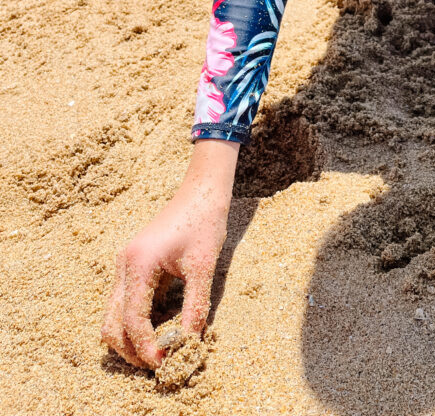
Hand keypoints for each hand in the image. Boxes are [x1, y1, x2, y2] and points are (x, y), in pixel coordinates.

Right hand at [101, 140, 238, 368]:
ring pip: (115, 315)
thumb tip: (190, 345)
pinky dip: (139, 321)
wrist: (202, 190)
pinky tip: (164, 325)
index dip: (146, 347)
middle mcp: (124, 266)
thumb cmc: (204, 222)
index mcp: (138, 264)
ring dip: (133, 337)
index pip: (133, 320)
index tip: (165, 362)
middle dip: (131, 349)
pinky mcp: (134, 265)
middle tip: (159, 362)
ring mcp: (126, 265)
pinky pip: (127, 302)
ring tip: (161, 348)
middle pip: (112, 324)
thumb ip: (195, 308)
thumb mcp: (203, 267)